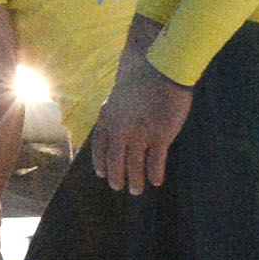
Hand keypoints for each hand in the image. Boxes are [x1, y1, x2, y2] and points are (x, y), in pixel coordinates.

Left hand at [88, 62, 195, 193]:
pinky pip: (155, 162)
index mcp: (107, 118)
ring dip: (135, 180)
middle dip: (116, 176)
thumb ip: (116, 111)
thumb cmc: (141, 77)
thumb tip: (116, 124)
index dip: (100, 162)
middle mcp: (120, 130)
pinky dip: (154, 174)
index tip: (101, 174)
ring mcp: (139, 135)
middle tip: (118, 187)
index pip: (99, 146)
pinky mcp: (159, 136)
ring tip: (136, 190)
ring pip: (134, 165)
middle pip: (114, 161)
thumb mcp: (119, 94)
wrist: (158, 68)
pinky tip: (156, 181)